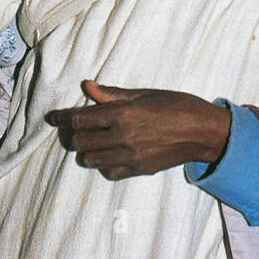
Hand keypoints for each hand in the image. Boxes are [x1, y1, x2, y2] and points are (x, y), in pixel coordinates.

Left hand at [46, 79, 230, 180]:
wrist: (204, 132)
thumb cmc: (177, 106)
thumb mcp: (145, 94)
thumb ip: (112, 94)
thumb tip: (87, 86)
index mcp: (123, 113)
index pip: (80, 118)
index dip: (63, 118)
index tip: (54, 117)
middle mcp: (123, 136)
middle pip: (80, 141)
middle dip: (73, 134)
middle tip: (74, 129)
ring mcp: (130, 156)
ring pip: (90, 159)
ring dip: (86, 150)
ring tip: (91, 142)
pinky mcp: (138, 169)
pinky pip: (108, 172)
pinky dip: (103, 165)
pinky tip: (108, 155)